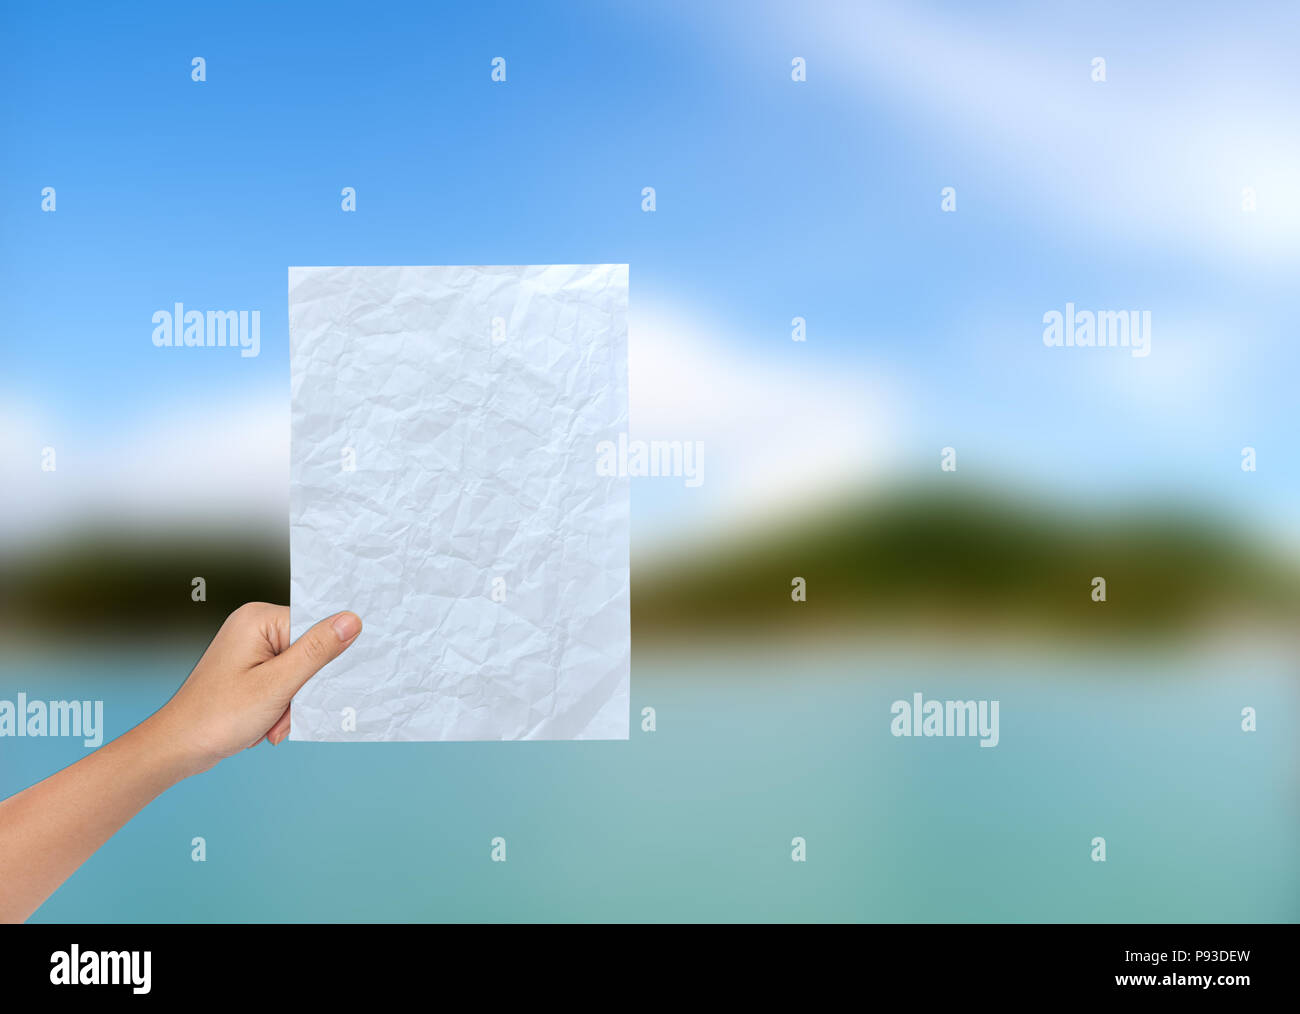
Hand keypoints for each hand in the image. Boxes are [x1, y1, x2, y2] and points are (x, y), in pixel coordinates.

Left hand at [151, 602, 361, 774]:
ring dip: (291, 703)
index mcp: (258, 619)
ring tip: (269, 723)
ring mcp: (250, 648)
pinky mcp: (249, 668)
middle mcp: (253, 627)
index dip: (318, 662)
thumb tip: (352, 619)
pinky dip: (280, 706)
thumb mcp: (277, 684)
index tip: (309, 689)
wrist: (177, 748)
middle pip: (307, 651)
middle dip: (301, 690)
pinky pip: (284, 681)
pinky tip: (265, 724)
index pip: (314, 628)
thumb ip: (317, 650)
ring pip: (298, 672)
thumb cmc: (217, 717)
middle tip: (281, 712)